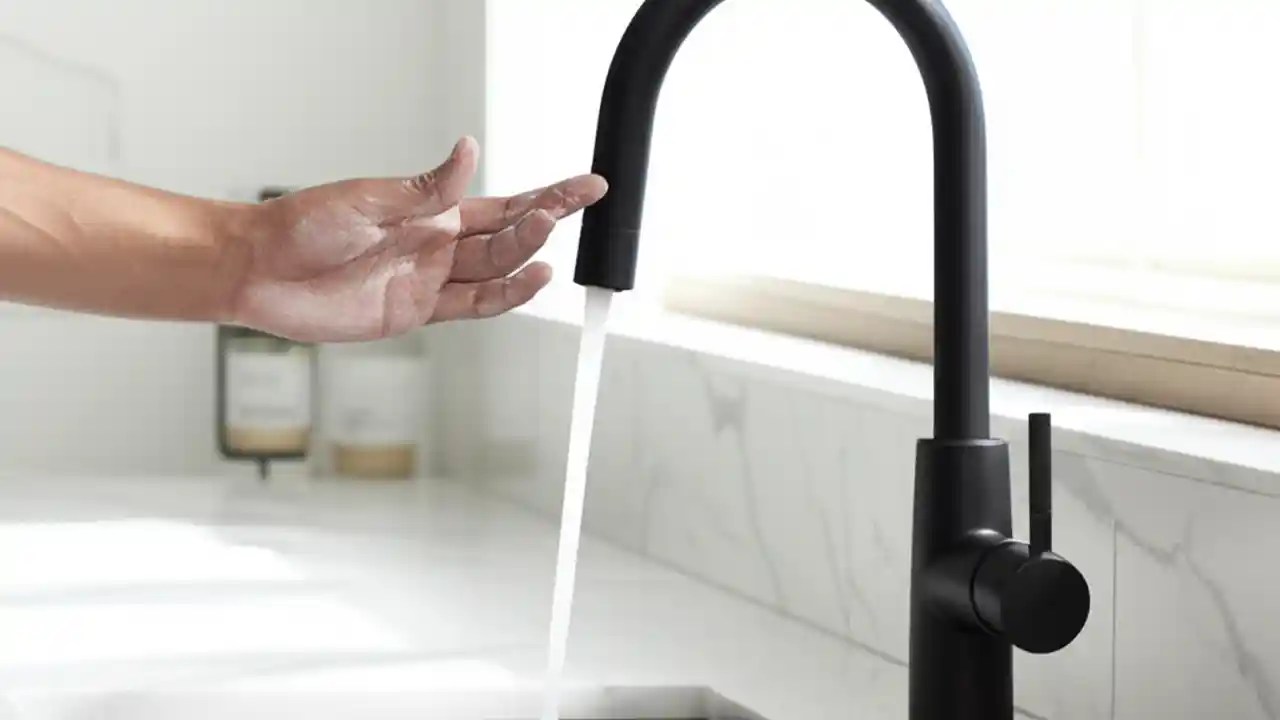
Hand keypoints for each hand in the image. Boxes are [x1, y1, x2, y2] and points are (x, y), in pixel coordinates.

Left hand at [230, 137, 606, 341]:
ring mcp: (430, 280)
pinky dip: (502, 295)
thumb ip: (424, 188)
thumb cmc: (300, 227)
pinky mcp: (416, 312)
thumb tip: (467, 152)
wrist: (260, 272)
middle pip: (507, 233)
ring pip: (494, 269)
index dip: (546, 195)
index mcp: (429, 211)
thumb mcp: (365, 198)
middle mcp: (437, 245)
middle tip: (577, 203)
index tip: (583, 185)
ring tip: (548, 246)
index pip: (500, 202)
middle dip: (545, 217)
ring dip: (524, 257)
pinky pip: (471, 305)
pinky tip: (527, 280)